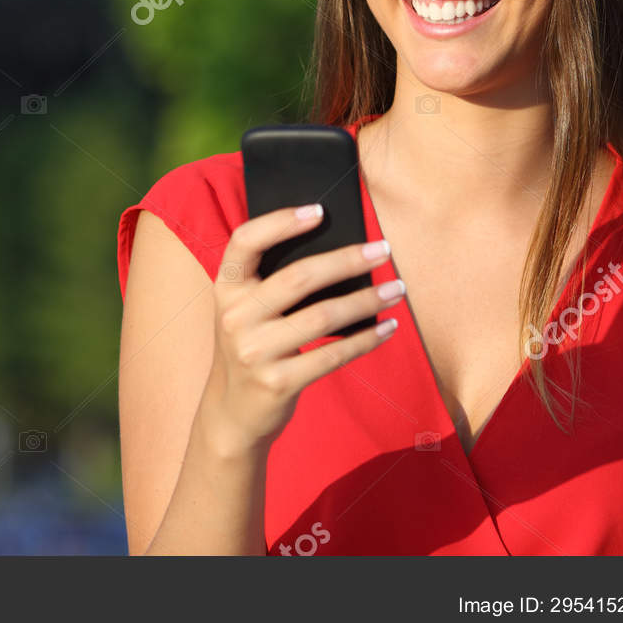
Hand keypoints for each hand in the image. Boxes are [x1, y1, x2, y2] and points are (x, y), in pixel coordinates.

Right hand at [197, 204, 400, 453]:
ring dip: (367, 300)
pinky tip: (388, 327)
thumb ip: (273, 281)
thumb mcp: (246, 310)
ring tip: (397, 288)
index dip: (280, 222)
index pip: (246, 241)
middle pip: (298, 277)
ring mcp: (254, 352)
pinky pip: (333, 355)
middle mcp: (234, 317)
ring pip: (323, 316)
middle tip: (383, 249)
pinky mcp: (277, 382)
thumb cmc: (252, 345)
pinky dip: (366, 339)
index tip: (320, 210)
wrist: (232, 412)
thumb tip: (340, 252)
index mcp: (225, 288)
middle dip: (348, 260)